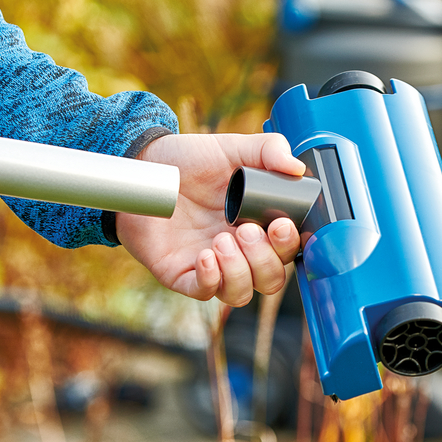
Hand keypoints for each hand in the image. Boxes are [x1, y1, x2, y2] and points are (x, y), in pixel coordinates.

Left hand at [116, 133, 304, 304]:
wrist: (144, 167)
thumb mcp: (231, 148)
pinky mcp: (182, 274)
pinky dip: (211, 279)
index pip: (287, 250)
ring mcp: (212, 264)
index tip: (281, 225)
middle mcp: (238, 249)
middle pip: (270, 279)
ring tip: (221, 240)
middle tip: (245, 230)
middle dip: (265, 259)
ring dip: (239, 272)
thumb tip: (298, 169)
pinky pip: (206, 293)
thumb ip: (268, 150)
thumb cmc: (188, 160)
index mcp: (257, 224)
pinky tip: (205, 256)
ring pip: (242, 293)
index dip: (289, 245)